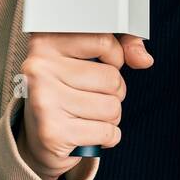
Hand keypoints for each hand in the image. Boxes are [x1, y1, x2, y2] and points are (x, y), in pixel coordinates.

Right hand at [13, 31, 152, 179]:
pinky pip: (107, 132)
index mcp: (45, 43)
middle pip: (112, 78)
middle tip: (92, 98)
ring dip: (110, 117)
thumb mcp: (86, 61)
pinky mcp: (53, 132)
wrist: (36, 139)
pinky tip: (89, 134)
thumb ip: (119, 48)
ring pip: (112, 107)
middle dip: (114, 93)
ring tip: (89, 117)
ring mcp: (44, 100)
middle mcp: (39, 68)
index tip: (104, 65)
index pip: (103, 41)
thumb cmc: (65, 93)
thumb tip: (144, 60)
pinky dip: (107, 137)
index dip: (115, 57)